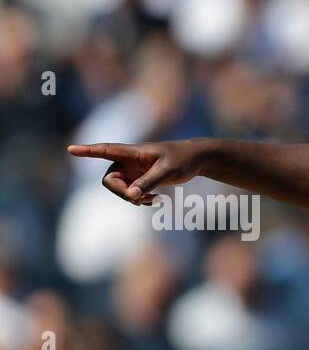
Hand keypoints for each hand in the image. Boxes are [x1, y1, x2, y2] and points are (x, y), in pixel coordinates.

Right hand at [66, 139, 209, 205]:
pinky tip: (156, 200)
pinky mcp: (139, 180)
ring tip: (153, 200)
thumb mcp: (168, 171)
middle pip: (109, 180)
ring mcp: (132, 171)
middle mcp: (128, 161)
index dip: (88, 151)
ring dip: (132, 199)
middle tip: (140, 200)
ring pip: (119, 190)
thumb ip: (149, 182)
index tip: (70, 149)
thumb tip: (131, 196)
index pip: (106, 150)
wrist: (195, 160)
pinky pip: (130, 194)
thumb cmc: (183, 160)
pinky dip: (139, 200)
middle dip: (121, 193)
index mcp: (132, 152)